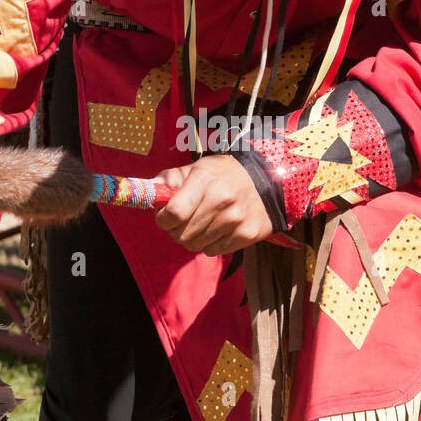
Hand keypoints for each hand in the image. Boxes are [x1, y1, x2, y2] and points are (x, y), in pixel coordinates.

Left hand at [153, 155, 272, 254]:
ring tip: (204, 223)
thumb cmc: (225, 176)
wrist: (269, 183)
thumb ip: (171, 179)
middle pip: (181, 234)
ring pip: (195, 245)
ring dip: (194, 238)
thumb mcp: (199, 168)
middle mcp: (221, 199)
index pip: (174, 213)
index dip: (163, 219)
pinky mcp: (247, 235)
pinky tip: (219, 229)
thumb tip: (150, 191)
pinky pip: (212, 252)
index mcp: (204, 180)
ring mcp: (235, 219)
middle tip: (185, 221)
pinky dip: (210, 244)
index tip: (165, 216)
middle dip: (176, 230)